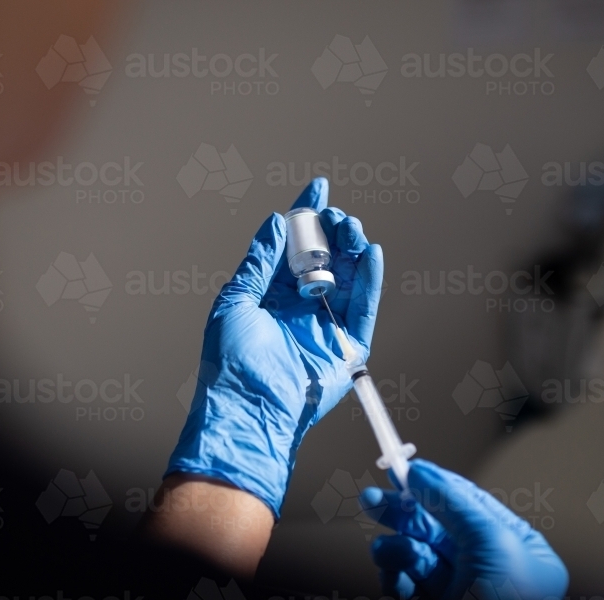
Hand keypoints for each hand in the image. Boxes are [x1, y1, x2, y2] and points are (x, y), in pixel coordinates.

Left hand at [166, 178, 384, 516]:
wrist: (250, 408)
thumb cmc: (231, 363)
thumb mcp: (235, 301)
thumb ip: (259, 262)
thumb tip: (274, 223)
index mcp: (270, 295)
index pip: (292, 247)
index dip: (306, 215)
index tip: (317, 187)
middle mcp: (299, 308)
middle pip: (325, 258)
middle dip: (333, 230)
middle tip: (335, 215)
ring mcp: (325, 327)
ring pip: (349, 278)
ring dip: (353, 249)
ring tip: (352, 228)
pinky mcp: (347, 347)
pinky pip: (365, 308)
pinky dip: (371, 281)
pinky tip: (371, 255)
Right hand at [359, 460, 567, 599]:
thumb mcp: (490, 542)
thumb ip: (453, 502)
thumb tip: (422, 473)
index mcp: (517, 548)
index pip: (468, 503)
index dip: (433, 484)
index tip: (403, 470)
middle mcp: (489, 570)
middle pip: (436, 526)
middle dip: (403, 512)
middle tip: (373, 499)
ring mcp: (460, 595)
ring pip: (416, 554)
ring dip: (396, 548)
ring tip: (387, 552)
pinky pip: (406, 586)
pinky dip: (394, 579)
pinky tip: (394, 581)